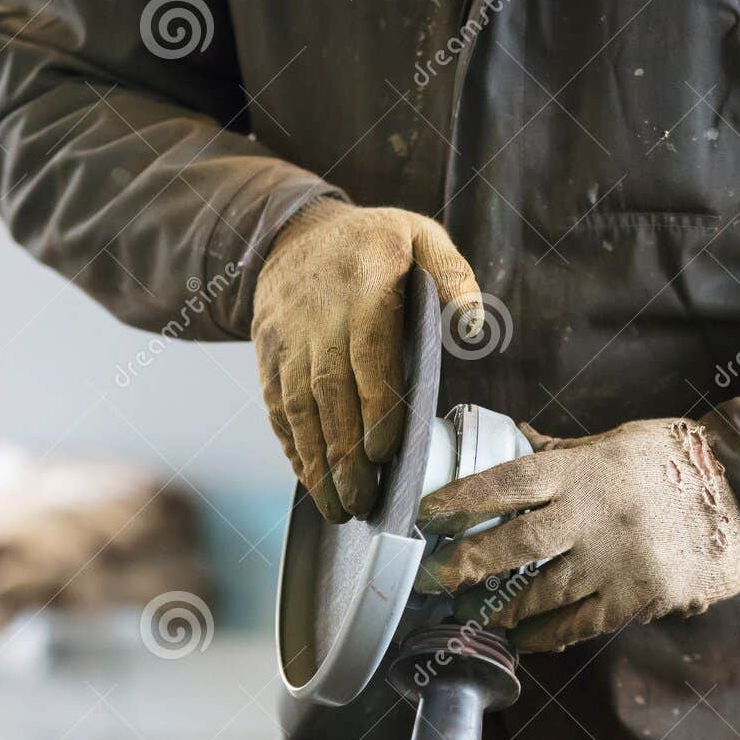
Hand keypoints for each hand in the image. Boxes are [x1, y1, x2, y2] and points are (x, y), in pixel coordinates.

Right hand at [253, 199, 480, 521]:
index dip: (375, 406)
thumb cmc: (374, 243)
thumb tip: (472, 326)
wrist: (297, 233)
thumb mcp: (421, 236)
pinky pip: (276, 404)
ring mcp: (287, 337)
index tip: (385, 452)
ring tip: (335, 506)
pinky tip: (308, 478)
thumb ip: (452, 275)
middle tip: (361, 502)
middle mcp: (318, 316)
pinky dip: (291, 445)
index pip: (369, 354)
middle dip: (343, 454)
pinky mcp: (267, 353)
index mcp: (364, 286)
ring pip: (297, 407)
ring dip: (313, 461)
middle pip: (329, 393)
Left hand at [415, 419, 739, 651]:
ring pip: (543, 592)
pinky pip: (581, 623)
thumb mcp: (615, 441)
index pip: (507, 482)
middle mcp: (593, 515)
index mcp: (582, 469)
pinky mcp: (641, 596)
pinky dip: (548, 634)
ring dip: (502, 608)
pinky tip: (525, 639)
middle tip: (435, 579)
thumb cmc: (677, 459)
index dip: (461, 499)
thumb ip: (561, 450)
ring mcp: (617, 560)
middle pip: (514, 543)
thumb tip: (509, 440)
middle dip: (467, 565)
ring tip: (473, 614)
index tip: (427, 513)